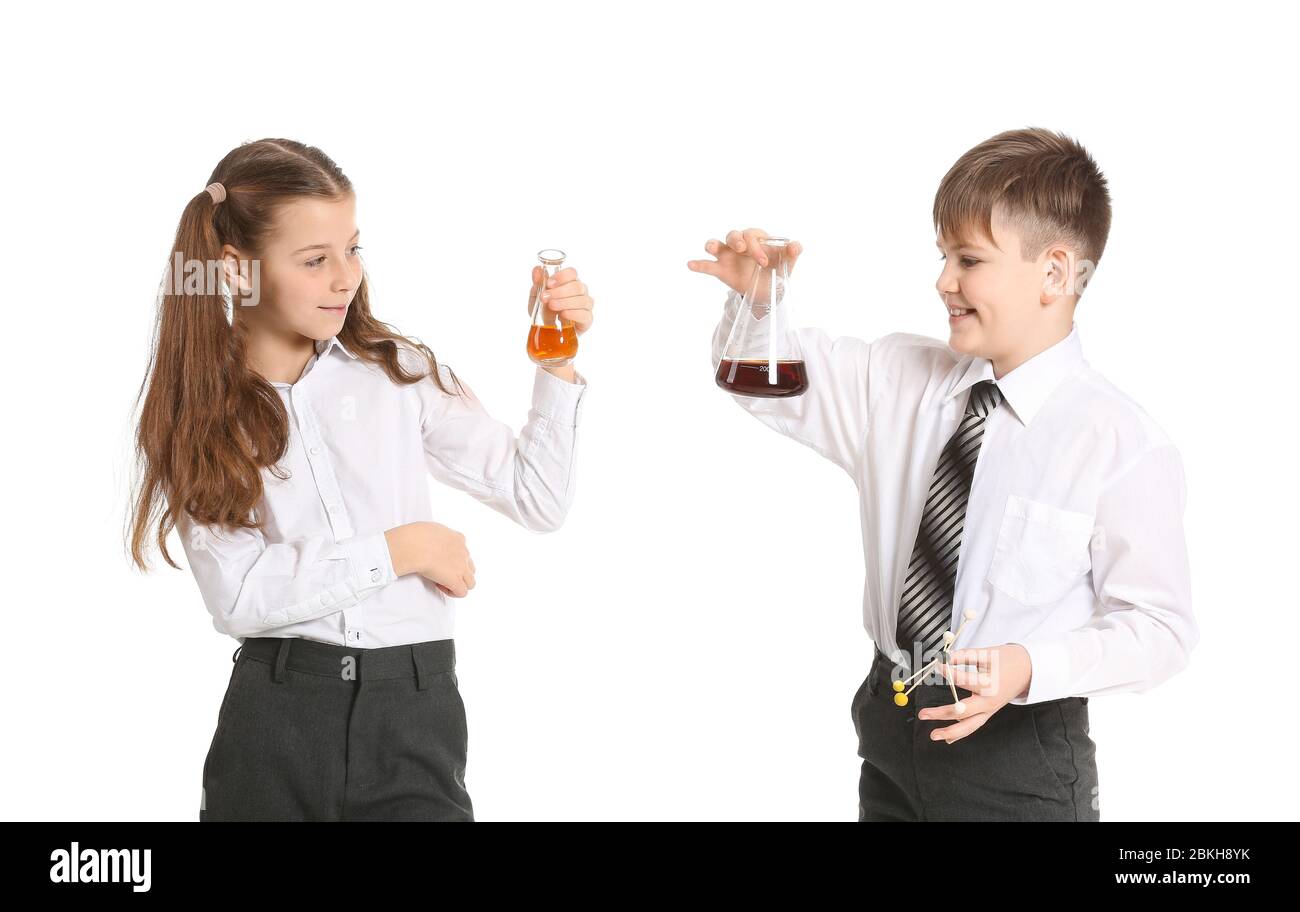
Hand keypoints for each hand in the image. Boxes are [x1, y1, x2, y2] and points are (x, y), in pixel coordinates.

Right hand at [384, 521, 476, 597]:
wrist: (414, 545)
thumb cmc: (415, 535)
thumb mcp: (430, 529)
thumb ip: (436, 536)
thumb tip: (429, 541)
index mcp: (458, 538)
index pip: (463, 552)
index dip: (452, 560)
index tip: (438, 561)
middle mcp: (463, 552)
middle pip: (470, 568)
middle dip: (459, 573)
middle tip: (442, 573)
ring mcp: (461, 567)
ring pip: (470, 582)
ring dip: (458, 584)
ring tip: (442, 582)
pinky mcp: (455, 579)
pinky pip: (462, 592)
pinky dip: (452, 592)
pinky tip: (439, 586)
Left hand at [528, 265, 594, 336]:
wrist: (548, 331)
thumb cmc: (545, 311)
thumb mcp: (536, 296)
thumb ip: (538, 282)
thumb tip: (537, 269)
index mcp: (570, 282)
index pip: (572, 273)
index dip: (561, 276)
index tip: (549, 284)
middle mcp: (581, 291)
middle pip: (577, 286)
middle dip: (559, 291)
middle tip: (545, 298)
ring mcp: (586, 305)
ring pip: (581, 300)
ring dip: (564, 302)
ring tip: (551, 306)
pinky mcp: (587, 320)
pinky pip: (584, 315)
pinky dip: (573, 314)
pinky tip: (563, 315)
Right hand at [685, 227, 803, 297]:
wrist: (768, 290)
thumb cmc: (777, 270)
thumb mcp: (787, 263)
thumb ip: (792, 253)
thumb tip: (796, 246)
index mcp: (757, 239)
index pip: (753, 235)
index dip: (756, 246)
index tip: (764, 263)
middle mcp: (740, 244)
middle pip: (734, 235)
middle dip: (738, 241)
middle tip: (743, 252)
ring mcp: (729, 256)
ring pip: (716, 244)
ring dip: (713, 244)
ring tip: (712, 248)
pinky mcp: (721, 270)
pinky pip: (707, 265)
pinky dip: (698, 264)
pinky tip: (690, 264)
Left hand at [919, 644, 1033, 743]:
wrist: (1028, 670)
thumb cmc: (1006, 659)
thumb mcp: (987, 653)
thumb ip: (964, 656)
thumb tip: (943, 657)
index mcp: (989, 684)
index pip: (963, 680)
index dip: (947, 671)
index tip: (936, 664)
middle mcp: (989, 701)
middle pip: (962, 711)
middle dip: (941, 713)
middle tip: (922, 713)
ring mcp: (989, 710)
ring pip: (969, 726)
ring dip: (950, 731)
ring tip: (933, 735)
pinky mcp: (989, 712)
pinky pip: (973, 725)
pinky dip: (961, 733)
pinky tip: (948, 738)